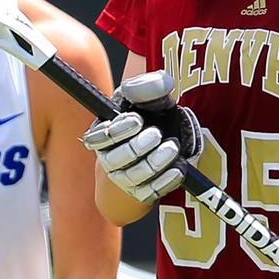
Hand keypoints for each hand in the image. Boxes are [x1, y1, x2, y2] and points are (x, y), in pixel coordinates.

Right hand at [82, 71, 202, 204]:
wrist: (163, 142)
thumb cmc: (151, 115)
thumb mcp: (149, 97)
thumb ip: (148, 87)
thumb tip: (152, 85)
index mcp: (103, 134)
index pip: (100, 137)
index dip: (117, 130)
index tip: (137, 120)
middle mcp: (110, 159)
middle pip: (115, 160)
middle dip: (136, 147)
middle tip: (156, 134)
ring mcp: (125, 179)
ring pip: (134, 177)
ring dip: (154, 163)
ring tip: (172, 148)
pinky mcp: (142, 193)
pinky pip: (151, 192)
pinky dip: (165, 182)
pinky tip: (178, 169)